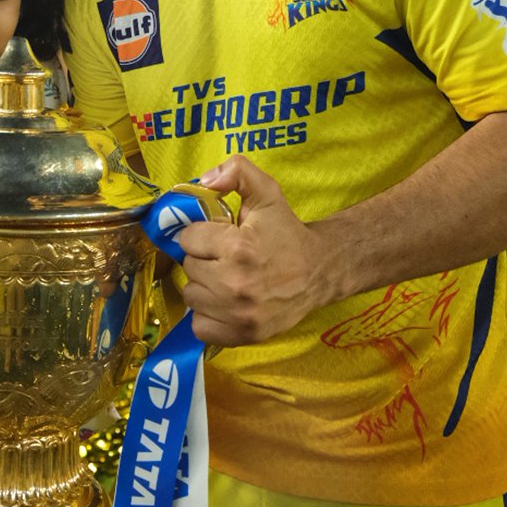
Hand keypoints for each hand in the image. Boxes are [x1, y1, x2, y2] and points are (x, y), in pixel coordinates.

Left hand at [177, 155, 330, 344]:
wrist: (319, 272)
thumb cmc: (286, 232)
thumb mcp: (266, 192)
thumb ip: (236, 172)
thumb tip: (205, 179)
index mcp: (238, 247)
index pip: (187, 239)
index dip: (201, 234)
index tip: (219, 237)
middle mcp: (235, 284)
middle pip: (188, 268)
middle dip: (203, 259)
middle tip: (225, 258)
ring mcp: (238, 314)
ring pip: (191, 297)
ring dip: (203, 287)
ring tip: (225, 279)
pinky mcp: (243, 335)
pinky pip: (200, 327)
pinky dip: (208, 316)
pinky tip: (224, 303)